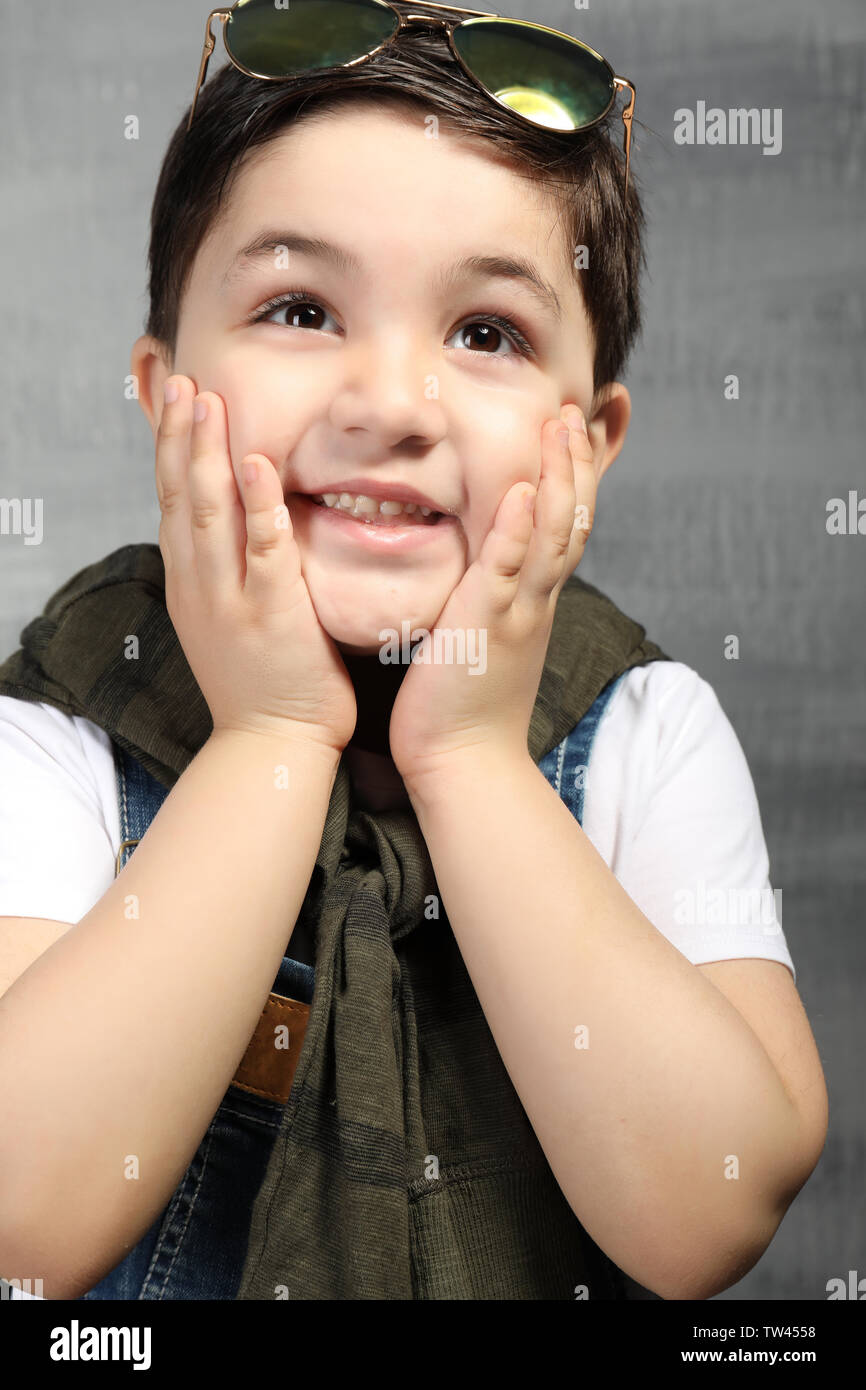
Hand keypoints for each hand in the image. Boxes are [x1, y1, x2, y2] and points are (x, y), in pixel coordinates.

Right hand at [155, 377, 356, 753]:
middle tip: (183, 379)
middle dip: (180, 434)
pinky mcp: (269, 616)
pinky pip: (263, 551)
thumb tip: (242, 524)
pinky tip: (256, 463)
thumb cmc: (265, 682)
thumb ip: (233, 569)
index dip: (172, 447)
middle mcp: (200, 585)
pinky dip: (258, 505)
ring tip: (206, 400)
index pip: (173, 501)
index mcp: (192, 583)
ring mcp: (230, 599)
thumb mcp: (232, 617)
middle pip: (181, 495)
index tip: (176, 398)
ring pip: (209, 512)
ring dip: (206, 452)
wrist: (272, 745)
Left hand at [389, 405, 595, 786]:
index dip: (579, 474)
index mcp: (534, 599)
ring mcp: (518, 611)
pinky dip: (518, 531)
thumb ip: (486, 594)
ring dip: (560, 477)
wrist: (464, 762)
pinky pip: (507, 571)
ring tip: (561, 425)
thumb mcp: (482, 633)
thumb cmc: (461, 703)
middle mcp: (536, 599)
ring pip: (554, 535)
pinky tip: (523, 492)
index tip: (584, 424)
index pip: (567, 524)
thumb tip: (479, 562)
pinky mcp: (486, 627)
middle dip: (578, 460)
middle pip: (574, 518)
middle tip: (579, 407)